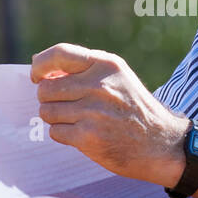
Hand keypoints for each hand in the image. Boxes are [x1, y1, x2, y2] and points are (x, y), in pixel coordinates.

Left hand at [31, 43, 187, 186]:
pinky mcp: (89, 137)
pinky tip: (83, 134)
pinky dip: (64, 135)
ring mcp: (93, 111)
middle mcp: (99, 85)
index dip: (40, 66)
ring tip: (78, 121)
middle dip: (49, 99)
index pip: (58, 54)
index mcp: (106, 64)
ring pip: (47, 111)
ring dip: (56, 118)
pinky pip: (55, 132)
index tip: (36, 76)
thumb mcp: (117, 77)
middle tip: (66, 106)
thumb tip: (39, 67)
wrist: (161, 143)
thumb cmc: (133, 108)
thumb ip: (83, 69)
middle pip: (46, 89)